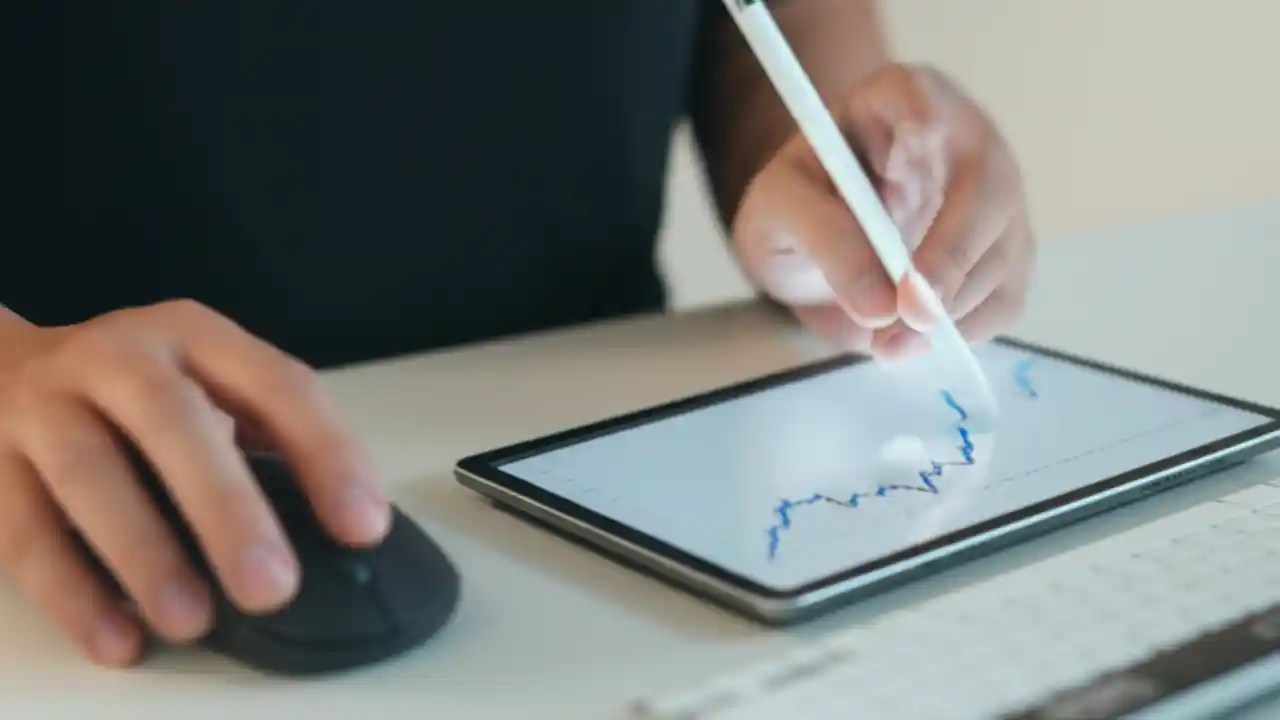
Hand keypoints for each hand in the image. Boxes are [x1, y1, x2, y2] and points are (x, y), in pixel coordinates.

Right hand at [0, 300, 389, 666]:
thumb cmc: (136, 394)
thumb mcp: (206, 382)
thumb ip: (265, 434)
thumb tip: (342, 521)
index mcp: (194, 335)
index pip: (277, 385)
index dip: (326, 454)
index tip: (363, 528)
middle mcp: (117, 358)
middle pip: (174, 423)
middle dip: (227, 508)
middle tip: (271, 587)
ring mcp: (43, 407)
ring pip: (90, 476)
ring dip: (145, 555)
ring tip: (193, 621)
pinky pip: (26, 534)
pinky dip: (74, 593)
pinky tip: (120, 638)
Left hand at [732, 63, 1034, 358]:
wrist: (817, 240)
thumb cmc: (800, 206)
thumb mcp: (779, 211)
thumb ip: (823, 240)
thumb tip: (881, 305)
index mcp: (895, 99)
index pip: (917, 92)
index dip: (923, 112)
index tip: (918, 134)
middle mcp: (962, 138)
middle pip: (987, 183)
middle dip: (950, 253)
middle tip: (909, 311)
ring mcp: (995, 195)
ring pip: (1003, 248)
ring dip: (952, 307)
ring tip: (889, 345)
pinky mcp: (1004, 253)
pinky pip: (1006, 297)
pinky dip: (967, 329)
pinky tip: (917, 341)